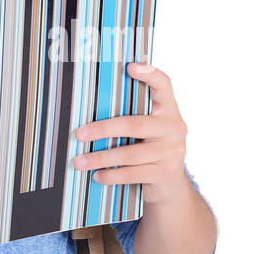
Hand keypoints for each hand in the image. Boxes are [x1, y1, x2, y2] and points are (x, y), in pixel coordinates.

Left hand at [71, 61, 192, 205]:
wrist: (172, 187)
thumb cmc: (152, 151)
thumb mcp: (151, 130)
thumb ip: (136, 116)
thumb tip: (93, 105)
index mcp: (169, 111)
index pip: (164, 85)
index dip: (150, 74)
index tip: (129, 67)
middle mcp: (174, 129)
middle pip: (134, 124)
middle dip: (102, 129)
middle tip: (79, 134)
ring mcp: (172, 152)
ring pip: (129, 153)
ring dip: (100, 158)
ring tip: (79, 161)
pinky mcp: (165, 173)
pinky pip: (132, 173)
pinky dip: (111, 175)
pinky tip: (97, 175)